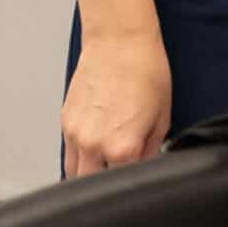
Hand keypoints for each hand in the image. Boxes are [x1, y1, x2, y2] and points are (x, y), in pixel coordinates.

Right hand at [63, 30, 172, 178]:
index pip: (124, 184)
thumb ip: (151, 150)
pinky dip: (79, 157)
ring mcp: (75, 134)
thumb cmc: (146, 70)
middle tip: (120, 175)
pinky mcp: (65, 121)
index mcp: (122, 147)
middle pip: (93, 185)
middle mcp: (94, 144)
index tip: (138, 180)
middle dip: (107, 183)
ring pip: (74, 173)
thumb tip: (145, 166)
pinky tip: (94, 148)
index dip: (134, 183)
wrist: (120, 41)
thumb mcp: (163, 117)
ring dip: (88, 175)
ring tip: (105, 166)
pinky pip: (67, 152)